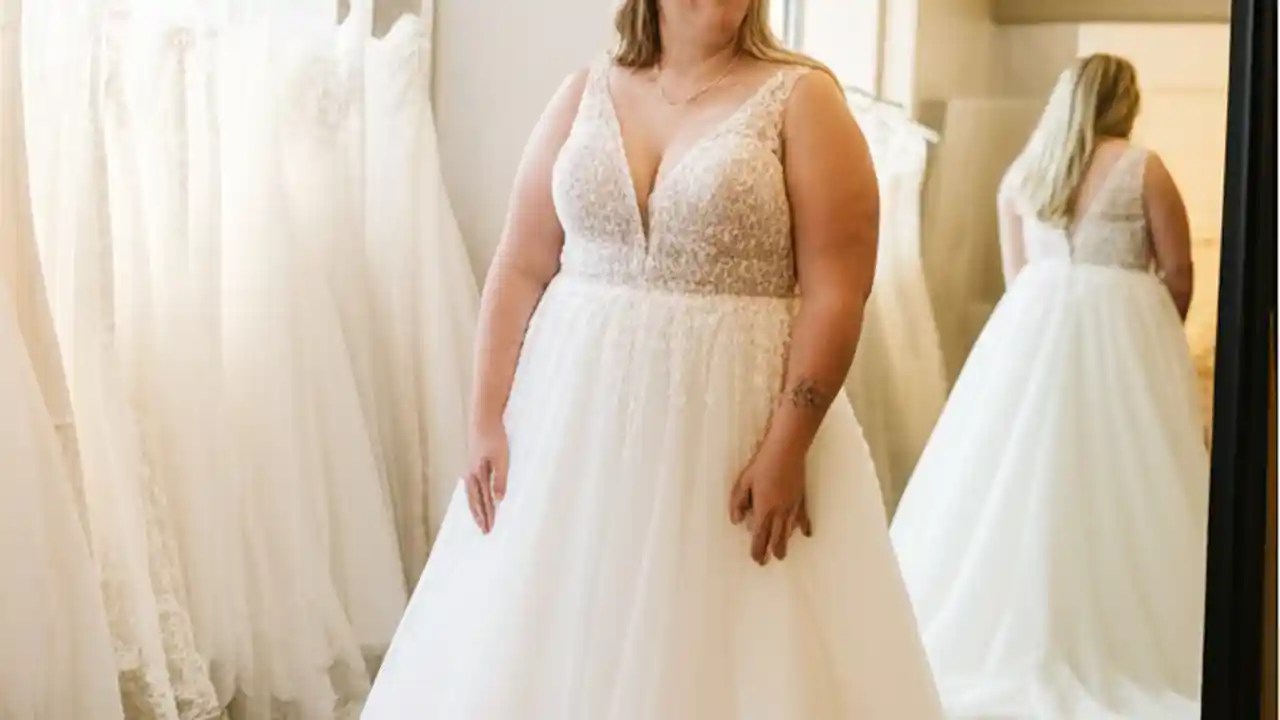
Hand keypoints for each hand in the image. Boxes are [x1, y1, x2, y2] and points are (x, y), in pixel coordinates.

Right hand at [465, 423, 508, 533]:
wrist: (484, 418)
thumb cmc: (494, 437)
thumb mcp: (501, 458)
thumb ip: (500, 478)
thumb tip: (499, 499)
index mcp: (476, 474)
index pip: (483, 501)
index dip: (487, 516)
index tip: (490, 530)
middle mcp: (471, 474)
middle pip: (475, 501)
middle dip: (481, 517)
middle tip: (485, 531)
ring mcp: (470, 469)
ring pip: (472, 494)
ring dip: (476, 508)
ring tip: (480, 520)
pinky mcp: (473, 463)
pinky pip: (472, 486)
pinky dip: (474, 496)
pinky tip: (476, 498)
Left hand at [729, 444, 812, 564]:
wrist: (786, 451)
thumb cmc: (762, 465)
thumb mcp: (743, 483)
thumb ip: (738, 503)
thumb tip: (736, 521)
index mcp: (763, 510)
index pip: (760, 537)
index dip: (757, 550)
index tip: (756, 560)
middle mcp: (779, 513)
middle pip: (776, 539)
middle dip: (771, 552)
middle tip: (766, 562)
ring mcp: (793, 507)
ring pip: (789, 532)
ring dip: (784, 543)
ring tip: (781, 553)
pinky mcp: (801, 499)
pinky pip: (803, 518)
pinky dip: (804, 528)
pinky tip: (806, 534)